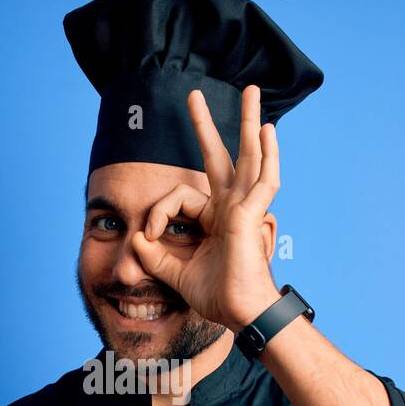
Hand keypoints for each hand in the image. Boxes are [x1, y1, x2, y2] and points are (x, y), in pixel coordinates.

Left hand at [130, 83, 282, 332]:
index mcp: (216, 219)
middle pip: (222, 156)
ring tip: (252, 93)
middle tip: (194, 95)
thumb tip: (136, 239)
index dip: (157, 213)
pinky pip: (264, 180)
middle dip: (207, 125)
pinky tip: (267, 131)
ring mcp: (245, 208)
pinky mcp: (253, 215)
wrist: (240, 312)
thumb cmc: (218, 296)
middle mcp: (232, 207)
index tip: (147, 235)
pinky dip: (268, 155)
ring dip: (249, 123)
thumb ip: (156, 257)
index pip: (180, 197)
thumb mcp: (176, 273)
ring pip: (249, 157)